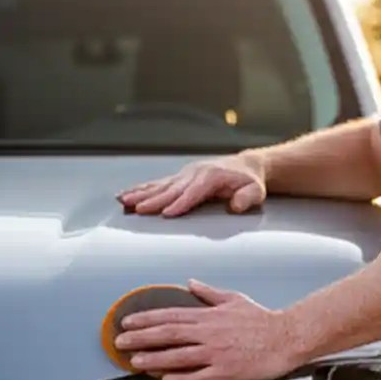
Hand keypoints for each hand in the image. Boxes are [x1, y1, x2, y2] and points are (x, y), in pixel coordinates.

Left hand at [114, 280, 306, 379]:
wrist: (286, 337)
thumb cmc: (262, 319)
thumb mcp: (234, 298)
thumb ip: (209, 293)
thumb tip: (191, 283)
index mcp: (208, 315)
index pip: (170, 315)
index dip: (146, 318)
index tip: (128, 321)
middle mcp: (208, 333)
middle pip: (168, 334)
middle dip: (141, 338)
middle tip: (120, 341)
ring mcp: (216, 353)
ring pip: (178, 356)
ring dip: (154, 358)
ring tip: (134, 361)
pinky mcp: (225, 371)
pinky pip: (198, 377)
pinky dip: (180, 378)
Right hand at [116, 153, 265, 216]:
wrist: (245, 165)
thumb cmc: (250, 182)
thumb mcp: (256, 191)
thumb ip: (247, 198)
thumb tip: (236, 206)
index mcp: (211, 177)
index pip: (193, 192)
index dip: (180, 203)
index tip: (167, 214)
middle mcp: (194, 173)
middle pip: (172, 189)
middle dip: (154, 200)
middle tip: (138, 210)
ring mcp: (185, 174)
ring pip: (160, 186)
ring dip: (141, 193)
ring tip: (123, 200)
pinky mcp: (179, 177)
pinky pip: (158, 184)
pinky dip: (142, 189)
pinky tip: (126, 195)